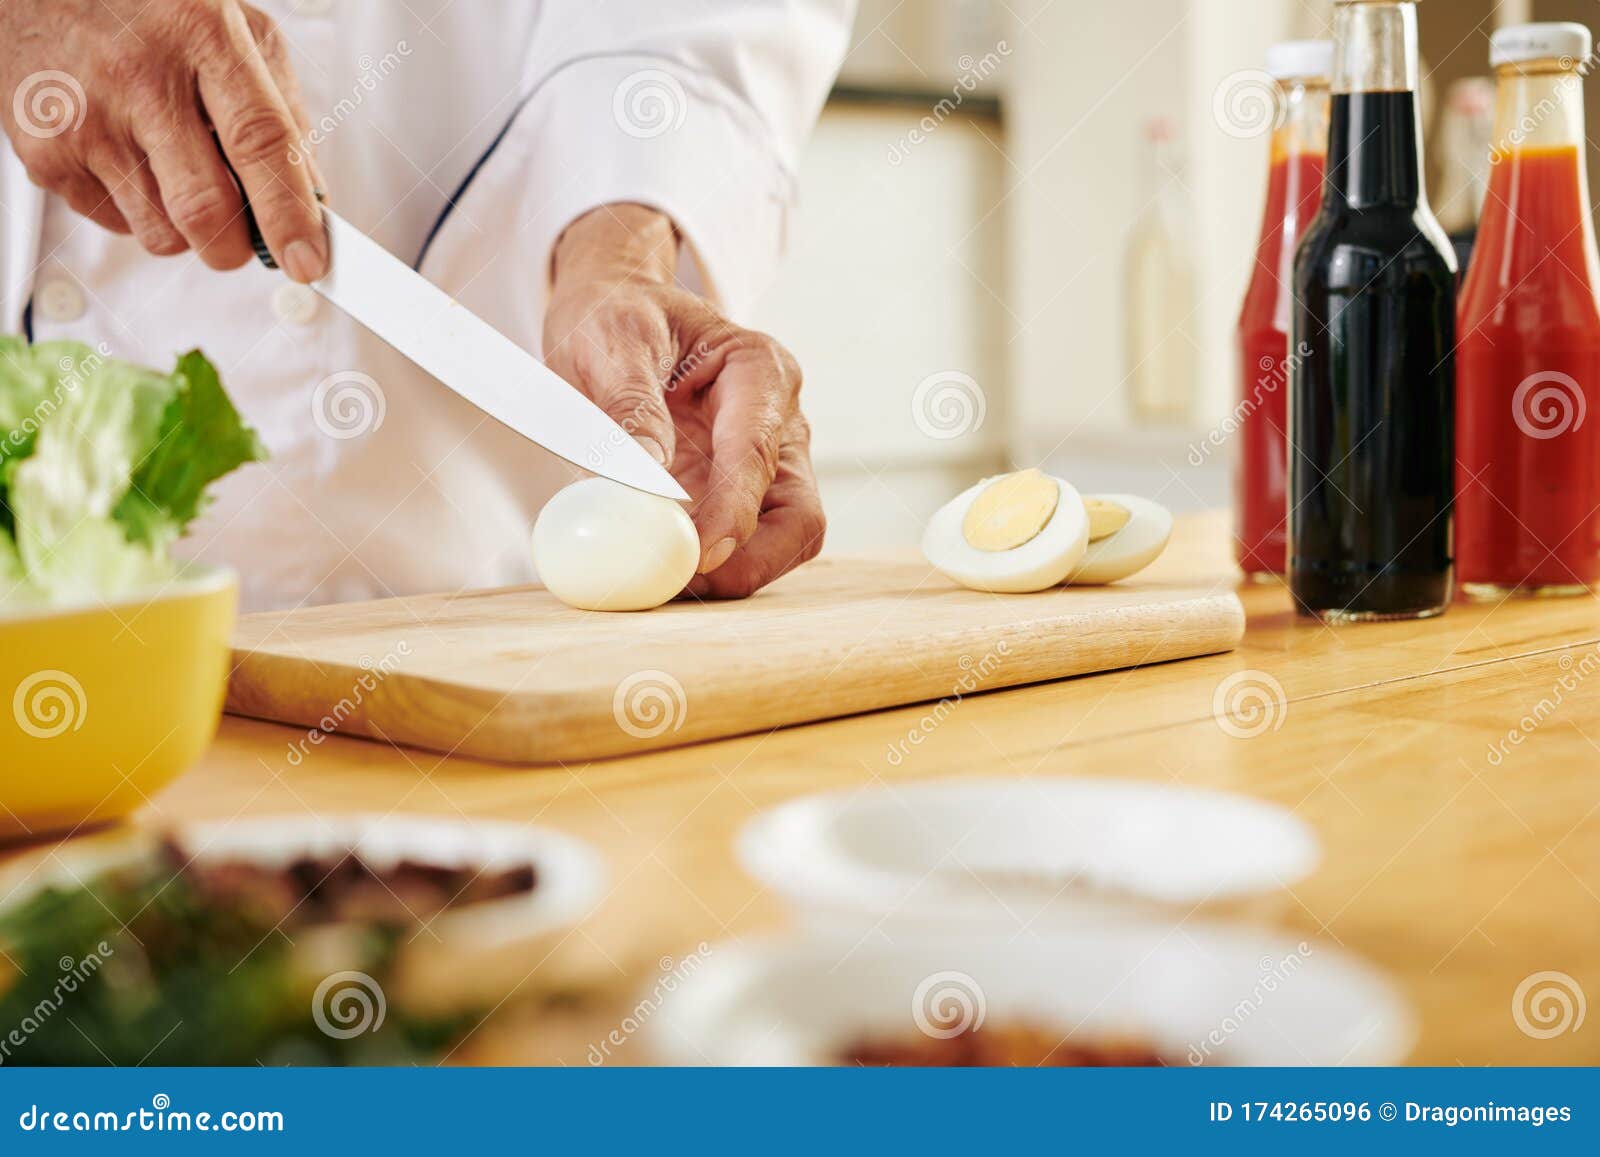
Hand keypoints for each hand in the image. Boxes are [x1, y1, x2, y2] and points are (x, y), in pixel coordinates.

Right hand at [0, 0, 325, 279]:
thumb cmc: (148, 11)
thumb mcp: (234, 30)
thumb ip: (283, 113)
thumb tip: (312, 202)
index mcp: (202, 37)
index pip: (259, 143)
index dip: (290, 214)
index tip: (308, 262)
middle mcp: (140, 78)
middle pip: (206, 209)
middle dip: (237, 246)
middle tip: (244, 235)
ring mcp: (86, 118)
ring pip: (162, 232)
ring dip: (185, 226)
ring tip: (174, 168)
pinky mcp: (44, 153)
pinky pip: (116, 224)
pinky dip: (137, 210)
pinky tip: (129, 158)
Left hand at [544, 204, 825, 598]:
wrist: (612, 312)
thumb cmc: (617, 316)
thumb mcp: (611, 343)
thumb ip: (629, 410)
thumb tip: (644, 485)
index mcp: (759, 370)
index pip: (759, 452)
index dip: (736, 511)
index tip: (701, 554)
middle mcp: (778, 421)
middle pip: (798, 514)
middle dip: (752, 561)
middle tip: (685, 584)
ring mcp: (766, 464)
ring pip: (780, 539)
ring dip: (732, 571)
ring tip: (661, 578)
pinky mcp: (738, 494)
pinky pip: (742, 545)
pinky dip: (708, 565)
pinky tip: (661, 567)